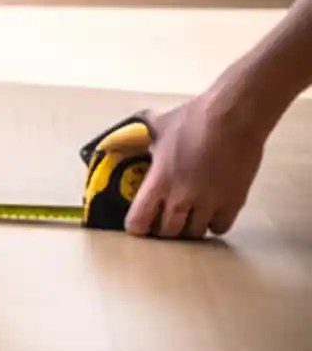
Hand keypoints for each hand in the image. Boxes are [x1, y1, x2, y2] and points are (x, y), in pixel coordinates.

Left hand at [125, 92, 266, 238]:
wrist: (234, 116)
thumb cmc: (192, 119)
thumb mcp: (155, 128)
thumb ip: (137, 139)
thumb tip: (116, 138)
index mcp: (158, 182)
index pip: (138, 222)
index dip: (137, 226)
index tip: (139, 221)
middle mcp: (181, 199)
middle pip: (167, 233)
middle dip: (163, 227)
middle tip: (165, 217)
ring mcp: (209, 203)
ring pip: (194, 233)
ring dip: (189, 226)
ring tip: (189, 214)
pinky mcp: (234, 203)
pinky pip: (220, 228)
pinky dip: (214, 223)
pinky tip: (212, 210)